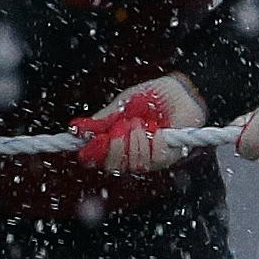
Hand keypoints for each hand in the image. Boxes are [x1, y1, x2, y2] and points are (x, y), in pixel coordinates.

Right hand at [71, 74, 205, 175]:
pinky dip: (155, 142)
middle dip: (117, 147)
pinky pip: (156, 158)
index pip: (97, 158)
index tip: (98, 140)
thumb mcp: (123, 102)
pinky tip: (158, 129)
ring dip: (137, 142)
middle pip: (113, 166)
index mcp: (115, 140)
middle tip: (124, 126)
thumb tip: (78, 129)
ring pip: (135, 164)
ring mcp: (148, 158)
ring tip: (141, 122)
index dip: (94, 153)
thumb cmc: (152, 96)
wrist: (179, 92)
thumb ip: (104, 117)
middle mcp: (129, 153)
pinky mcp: (167, 158)